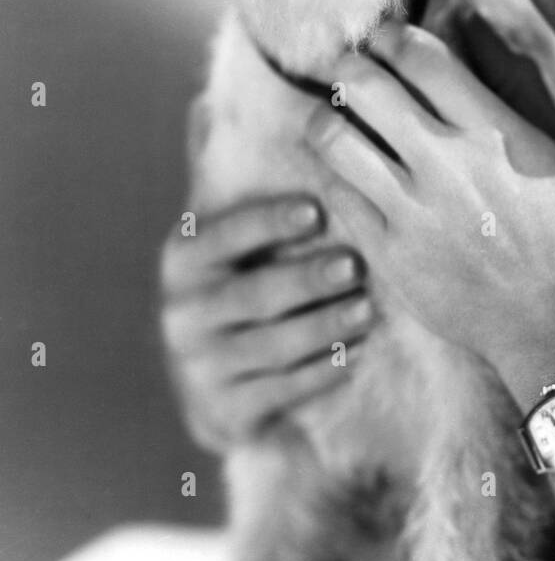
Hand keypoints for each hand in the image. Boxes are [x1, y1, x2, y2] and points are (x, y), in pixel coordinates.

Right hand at [159, 195, 373, 452]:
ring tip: (366, 310)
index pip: (223, 235)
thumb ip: (259, 212)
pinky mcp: (224, 412)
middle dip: (307, 280)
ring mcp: (199, 367)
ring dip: (324, 327)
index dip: (268, 222)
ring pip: (272, 346)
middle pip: (253, 295)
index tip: (316, 210)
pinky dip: (323, 371)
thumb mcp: (234, 251)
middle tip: (355, 266)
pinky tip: (356, 352)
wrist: (216, 384)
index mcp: (183, 261)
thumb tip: (301, 148)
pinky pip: (282, 390)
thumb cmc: (244, 287)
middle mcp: (182, 314)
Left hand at [304, 21, 554, 380]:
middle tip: (351, 70)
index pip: (419, 56)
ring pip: (332, 137)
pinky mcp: (388, 253)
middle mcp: (447, 164)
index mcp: (492, 130)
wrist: (551, 317)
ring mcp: (413, 211)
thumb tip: (472, 19)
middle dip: (349, 65)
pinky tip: (345, 168)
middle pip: (364, 85)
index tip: (384, 39)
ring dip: (324, 115)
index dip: (391, 36)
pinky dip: (331, 172)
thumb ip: (514, 76)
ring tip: (333, 115)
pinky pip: (334, 193)